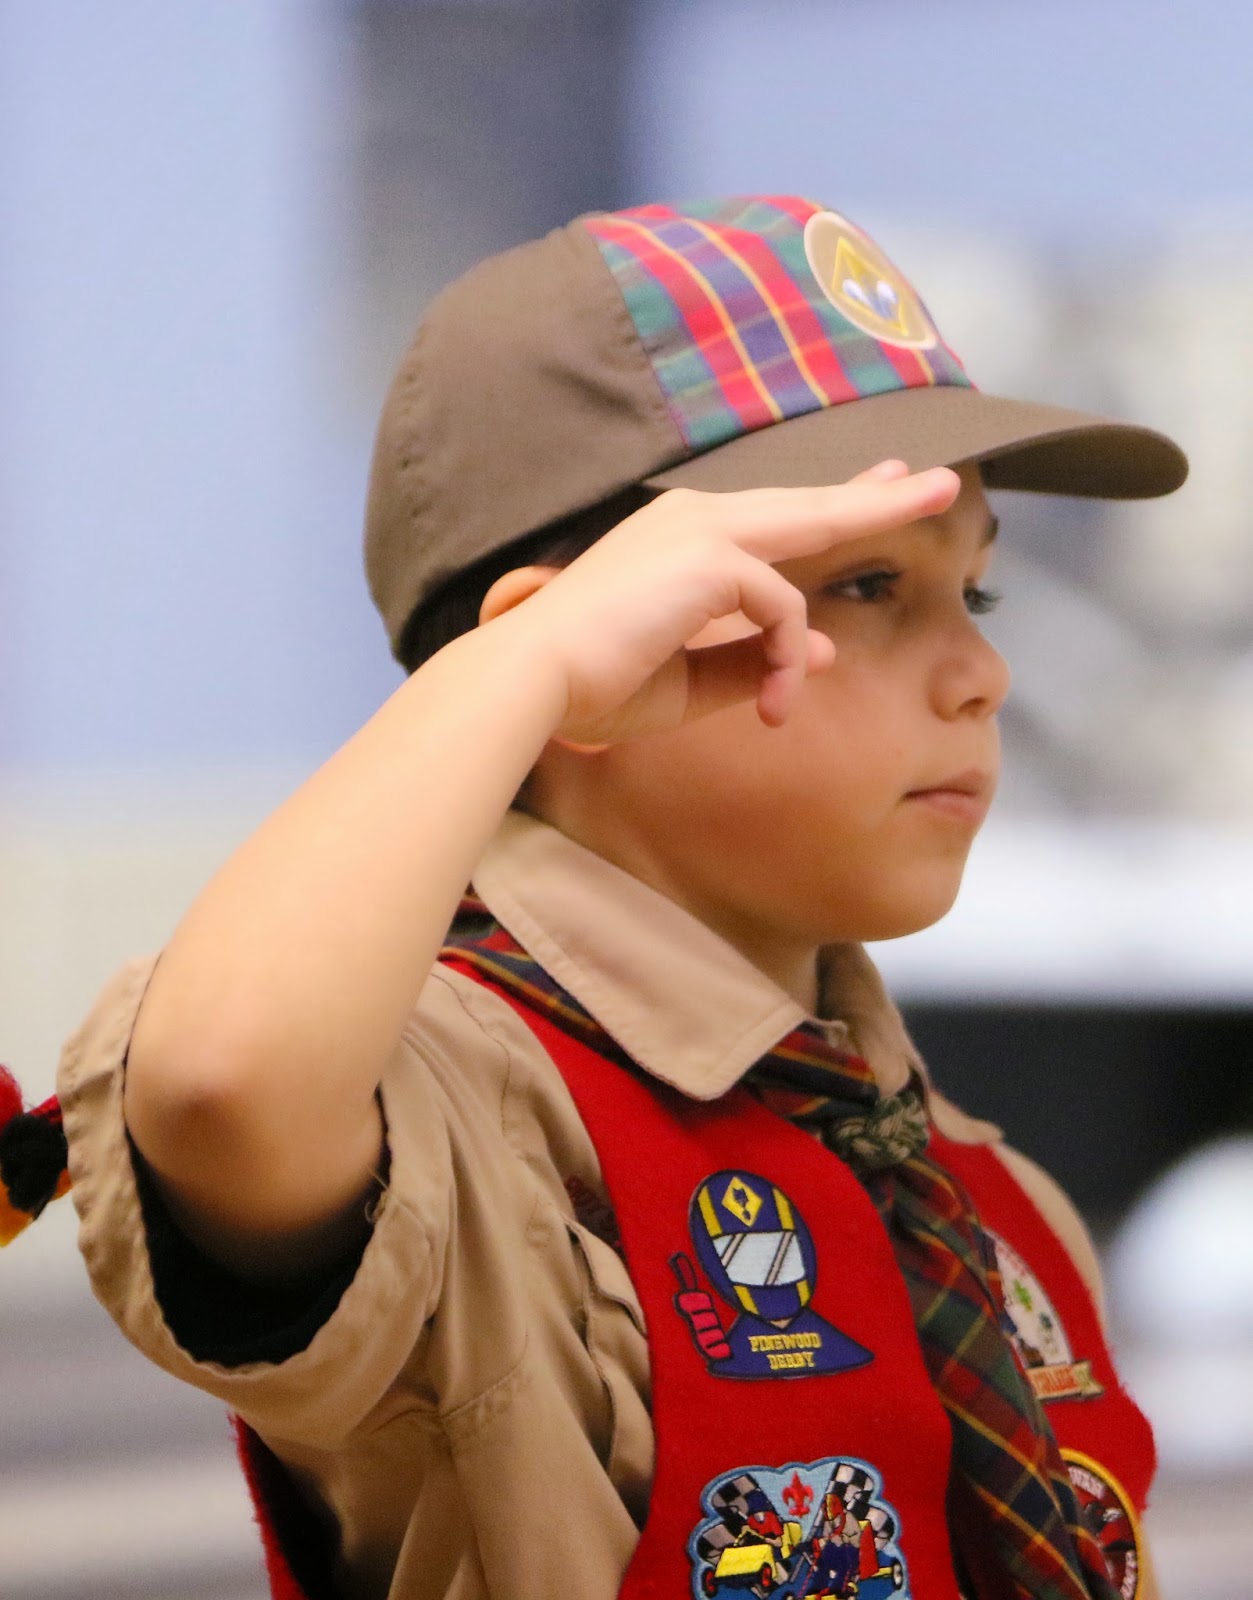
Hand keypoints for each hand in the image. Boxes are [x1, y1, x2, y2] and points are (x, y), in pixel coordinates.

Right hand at [484, 461, 960, 746]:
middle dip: (875, 490)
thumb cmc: (595, 684)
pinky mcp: (708, 558)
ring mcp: (701, 531)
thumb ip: (756, 659)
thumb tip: (823, 648)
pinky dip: (786, 660)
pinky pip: (781, 610)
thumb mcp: (691, 679)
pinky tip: (774, 707)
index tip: (873, 492)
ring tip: (941, 495)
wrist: (534, 680)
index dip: (827, 506)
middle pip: (804, 503)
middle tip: (941, 477)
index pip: (771, 517)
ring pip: (811, 523)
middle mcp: (693, 520)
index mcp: (679, 543)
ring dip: (876, 515)